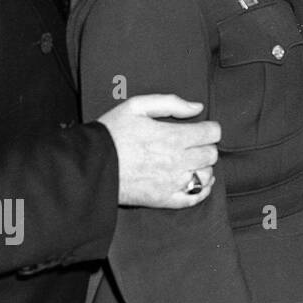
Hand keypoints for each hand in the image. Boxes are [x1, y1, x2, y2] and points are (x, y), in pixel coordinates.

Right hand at [98, 94, 220, 209]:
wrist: (90, 166)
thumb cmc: (111, 134)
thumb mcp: (136, 106)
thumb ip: (170, 103)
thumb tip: (197, 108)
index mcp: (172, 137)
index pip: (212, 133)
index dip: (209, 128)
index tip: (202, 128)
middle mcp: (177, 161)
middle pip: (211, 153)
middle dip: (205, 146)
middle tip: (192, 144)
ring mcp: (172, 182)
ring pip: (206, 174)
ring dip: (203, 166)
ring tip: (191, 161)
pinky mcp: (164, 199)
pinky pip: (195, 197)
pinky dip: (202, 189)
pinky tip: (198, 181)